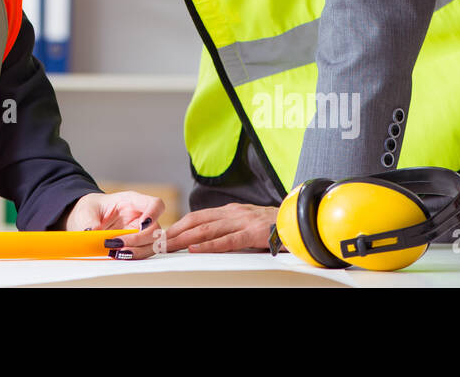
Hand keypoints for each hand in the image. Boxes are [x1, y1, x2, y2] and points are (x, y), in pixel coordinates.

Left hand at [64, 191, 164, 259]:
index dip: (154, 214)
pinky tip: (117, 256)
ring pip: (152, 245)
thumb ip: (90, 220)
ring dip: (137, 251)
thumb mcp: (87, 211)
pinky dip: (133, 256)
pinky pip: (143, 253)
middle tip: (118, 244)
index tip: (142, 224)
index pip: (156, 204)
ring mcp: (141, 232)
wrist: (88, 220)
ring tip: (117, 253)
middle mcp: (141, 217)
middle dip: (138, 239)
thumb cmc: (91, 209)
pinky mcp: (137, 245)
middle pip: (155, 229)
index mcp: (133, 201)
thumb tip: (92, 232)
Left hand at [163, 203, 278, 252]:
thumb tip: (206, 241)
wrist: (302, 220)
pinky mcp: (253, 233)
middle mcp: (233, 213)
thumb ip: (229, 229)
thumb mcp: (247, 225)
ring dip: (185, 239)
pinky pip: (228, 240)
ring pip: (207, 230)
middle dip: (175, 232)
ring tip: (168, 246)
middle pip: (196, 222)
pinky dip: (209, 245)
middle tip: (156, 243)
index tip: (161, 236)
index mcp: (230, 211)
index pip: (197, 217)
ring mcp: (243, 221)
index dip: (178, 226)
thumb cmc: (274, 227)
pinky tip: (196, 250)